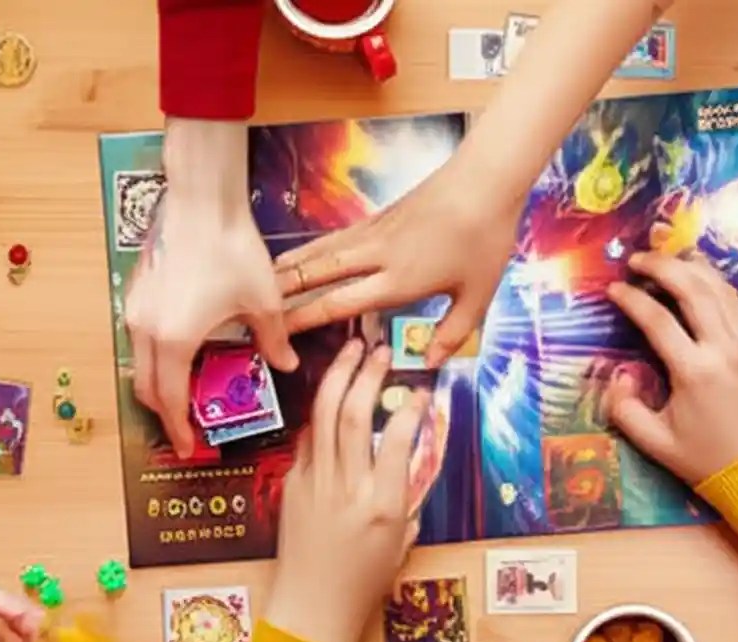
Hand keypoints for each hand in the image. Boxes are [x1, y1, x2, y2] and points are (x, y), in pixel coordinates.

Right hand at [125, 194, 298, 458]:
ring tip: (188, 389)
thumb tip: (286, 363)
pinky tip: (183, 348)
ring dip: (160, 382)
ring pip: (141, 361)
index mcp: (175, 340)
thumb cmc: (230, 247)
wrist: (201, 200)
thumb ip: (274, 339)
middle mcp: (146, 328)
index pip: (172, 400)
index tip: (188, 447)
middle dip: (166, 412)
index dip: (180, 428)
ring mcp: (137, 308)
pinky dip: (156, 354)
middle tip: (187, 426)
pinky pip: (140, 336)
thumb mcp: (263, 301)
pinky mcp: (137, 290)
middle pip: (148, 387)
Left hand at [265, 339, 429, 641]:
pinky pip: (308, 436)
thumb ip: (409, 494)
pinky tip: (333, 393)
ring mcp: (315, 483)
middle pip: (353, 414)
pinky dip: (321, 410)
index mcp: (382, 504)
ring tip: (353, 350)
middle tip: (381, 350)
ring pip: (323, 415)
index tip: (421, 389)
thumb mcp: (403, 539)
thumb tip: (413, 452)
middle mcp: (347, 488)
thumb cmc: (364, 579)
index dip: (411, 406)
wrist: (311, 607)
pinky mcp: (293, 483)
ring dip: (339, 376)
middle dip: (368, 373)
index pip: (399, 439)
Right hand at [274, 170, 519, 367]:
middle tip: (252, 309)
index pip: (337, 304)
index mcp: (398, 281)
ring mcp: (374, 233)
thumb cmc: (484, 239)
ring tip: (261, 282)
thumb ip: (451, 333)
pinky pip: (334, 238)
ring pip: (320, 252)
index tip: (278, 335)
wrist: (485, 181)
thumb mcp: (476, 296)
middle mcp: (377, 257)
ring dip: (289, 268)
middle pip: (317, 275)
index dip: (303, 321)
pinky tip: (300, 255)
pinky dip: (310, 249)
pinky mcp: (378, 217)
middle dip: (282, 294)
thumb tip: (429, 364)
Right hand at [602, 253, 737, 484]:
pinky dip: (714, 284)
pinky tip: (698, 280)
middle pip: (693, 288)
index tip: (613, 289)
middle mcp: (724, 349)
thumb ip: (625, 409)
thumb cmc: (707, 459)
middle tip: (637, 259)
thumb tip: (616, 377)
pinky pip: (736, 304)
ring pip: (719, 289)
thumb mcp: (655, 443)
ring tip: (665, 259)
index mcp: (695, 371)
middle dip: (662, 266)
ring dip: (690, 267)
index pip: (657, 319)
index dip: (631, 299)